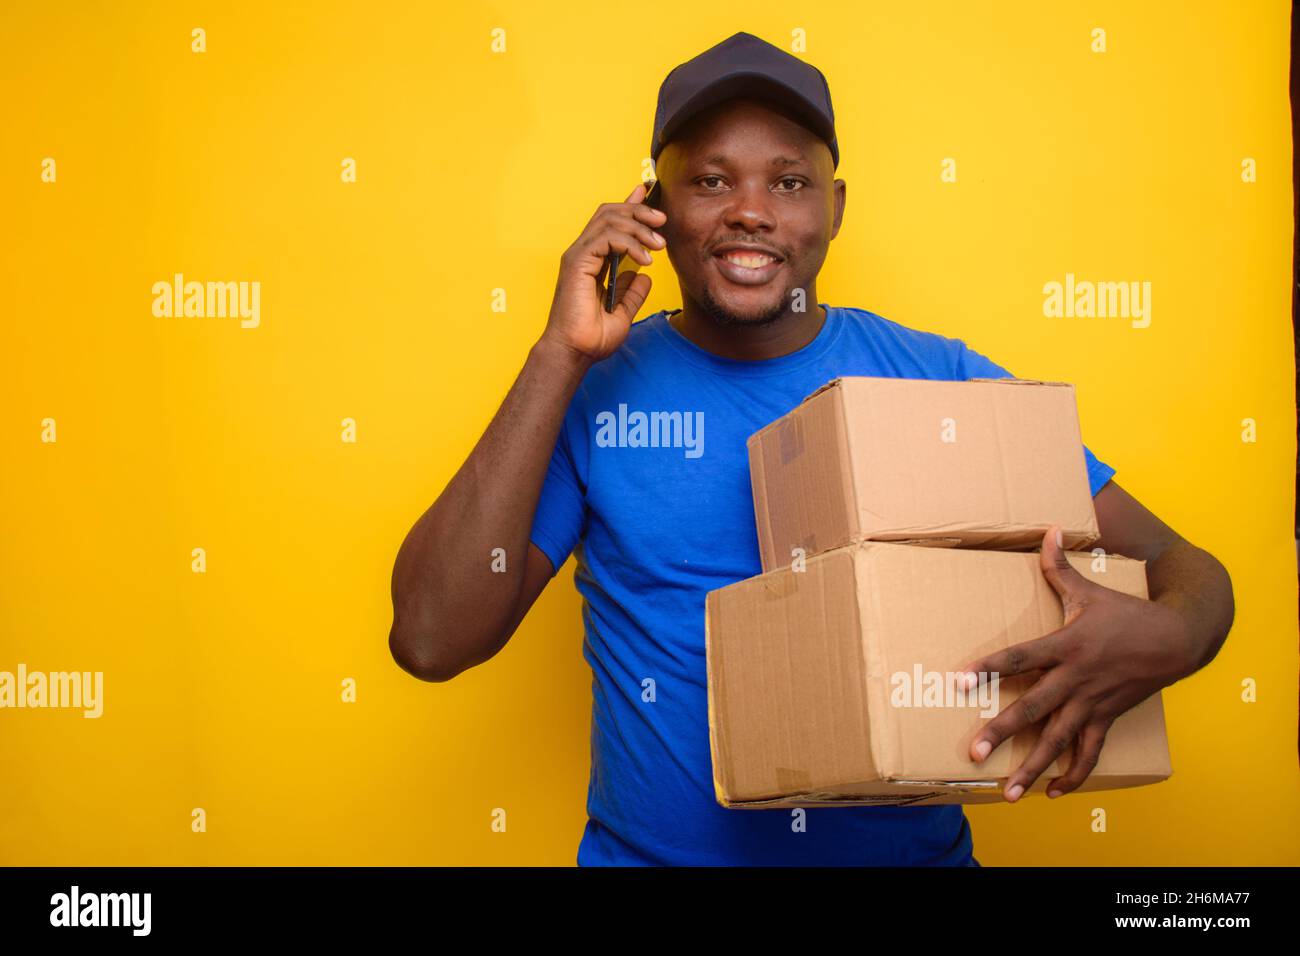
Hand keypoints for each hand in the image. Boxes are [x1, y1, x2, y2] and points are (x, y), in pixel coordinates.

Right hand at [541, 180, 666, 362]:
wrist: (575, 353)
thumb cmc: (591, 338)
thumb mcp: (622, 313)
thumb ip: (632, 293)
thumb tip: (643, 277)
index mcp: (591, 260)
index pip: (610, 223)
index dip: (630, 206)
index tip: (650, 198)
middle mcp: (583, 253)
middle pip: (610, 213)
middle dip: (639, 211)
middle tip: (662, 221)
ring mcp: (578, 255)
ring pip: (609, 219)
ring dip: (639, 227)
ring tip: (659, 245)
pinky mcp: (577, 262)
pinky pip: (606, 238)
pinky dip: (630, 243)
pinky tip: (644, 260)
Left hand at [957, 525, 1193, 801]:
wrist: (1178, 639)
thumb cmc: (1128, 612)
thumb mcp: (1091, 588)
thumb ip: (1059, 567)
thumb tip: (1046, 531)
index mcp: (1067, 645)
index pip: (1019, 657)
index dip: (988, 668)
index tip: (958, 682)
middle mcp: (1076, 678)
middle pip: (1033, 708)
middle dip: (1002, 732)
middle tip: (974, 753)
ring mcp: (1092, 702)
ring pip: (1059, 740)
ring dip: (1033, 768)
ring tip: (1007, 792)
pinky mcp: (1107, 717)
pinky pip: (1089, 752)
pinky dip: (1073, 774)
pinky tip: (1052, 793)